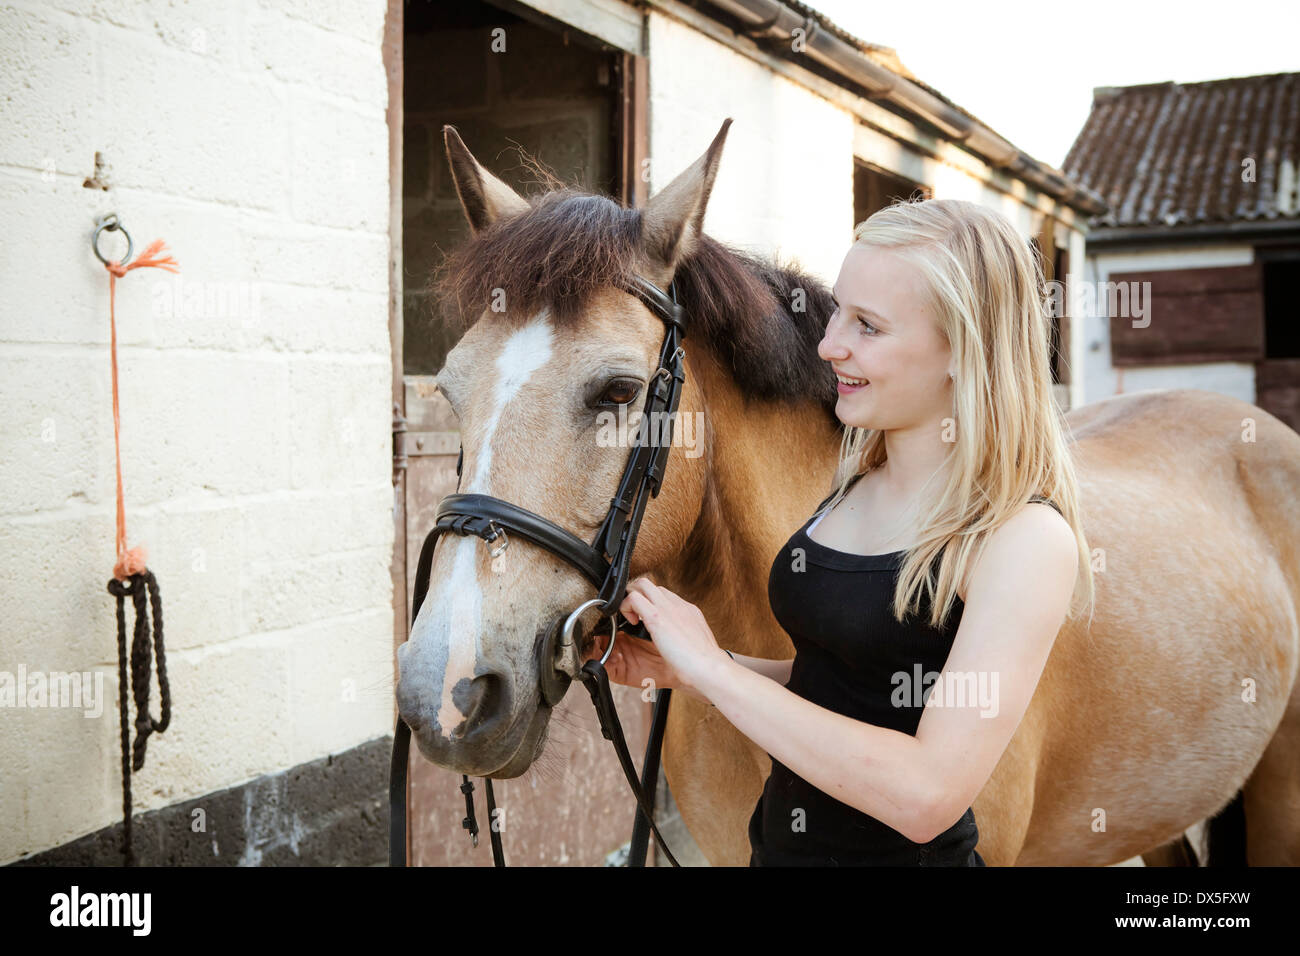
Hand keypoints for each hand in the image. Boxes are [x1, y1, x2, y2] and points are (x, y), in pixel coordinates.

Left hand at [591, 576, 728, 701]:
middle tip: (633, 617)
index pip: (665, 594)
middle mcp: (679, 606)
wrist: (710, 668)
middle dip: (637, 596)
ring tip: (631, 620)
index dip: (651, 603)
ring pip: (641, 585)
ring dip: (630, 599)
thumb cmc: (705, 665)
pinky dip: (626, 607)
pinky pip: (633, 599)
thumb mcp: (697, 645)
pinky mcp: (657, 618)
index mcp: (689, 612)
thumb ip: (686, 638)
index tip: (645, 619)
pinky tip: (630, 624)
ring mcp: (668, 609)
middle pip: (652, 585)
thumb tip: (680, 645)